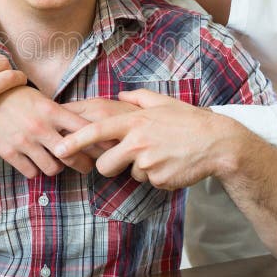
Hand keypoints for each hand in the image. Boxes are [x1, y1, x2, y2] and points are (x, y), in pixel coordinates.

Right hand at [0, 86, 94, 176]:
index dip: (99, 141)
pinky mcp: (9, 152)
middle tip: (86, 166)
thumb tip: (85, 129)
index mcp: (52, 110)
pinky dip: (35, 170)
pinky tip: (34, 163)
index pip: (84, 129)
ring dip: (57, 168)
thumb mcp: (42, 99)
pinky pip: (31, 172)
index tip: (107, 148)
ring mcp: (24, 141)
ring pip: (53, 169)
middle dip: (84, 164)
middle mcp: (40, 127)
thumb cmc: (16, 96)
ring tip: (56, 162)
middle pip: (72, 155)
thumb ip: (61, 115)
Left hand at [55, 89, 232, 189]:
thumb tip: (121, 95)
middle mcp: (138, 142)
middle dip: (109, 165)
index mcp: (135, 122)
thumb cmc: (189, 121)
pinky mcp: (158, 180)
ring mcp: (148, 163)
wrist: (217, 144)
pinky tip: (171, 163)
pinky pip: (147, 182)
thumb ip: (138, 98)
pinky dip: (156, 175)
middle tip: (127, 157)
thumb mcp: (163, 102)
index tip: (58, 148)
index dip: (75, 140)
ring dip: (136, 170)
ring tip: (158, 156)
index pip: (97, 131)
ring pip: (127, 174)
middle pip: (103, 164)